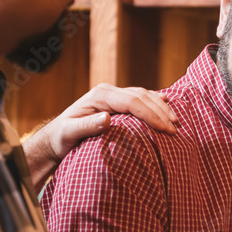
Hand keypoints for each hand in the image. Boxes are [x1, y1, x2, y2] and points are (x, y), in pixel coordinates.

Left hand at [23, 84, 176, 188]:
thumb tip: (108, 118)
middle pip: (143, 97)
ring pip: (145, 96)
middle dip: (161, 112)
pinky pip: (142, 101)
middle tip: (176, 129)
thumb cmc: (61, 139)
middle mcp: (109, 92)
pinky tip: (167, 111)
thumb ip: (87, 126)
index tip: (166, 129)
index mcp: (100, 95)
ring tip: (176, 123)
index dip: (151, 114)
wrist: (55, 139)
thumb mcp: (69, 133)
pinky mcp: (118, 104)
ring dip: (162, 108)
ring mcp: (114, 96)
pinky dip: (156, 105)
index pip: (133, 101)